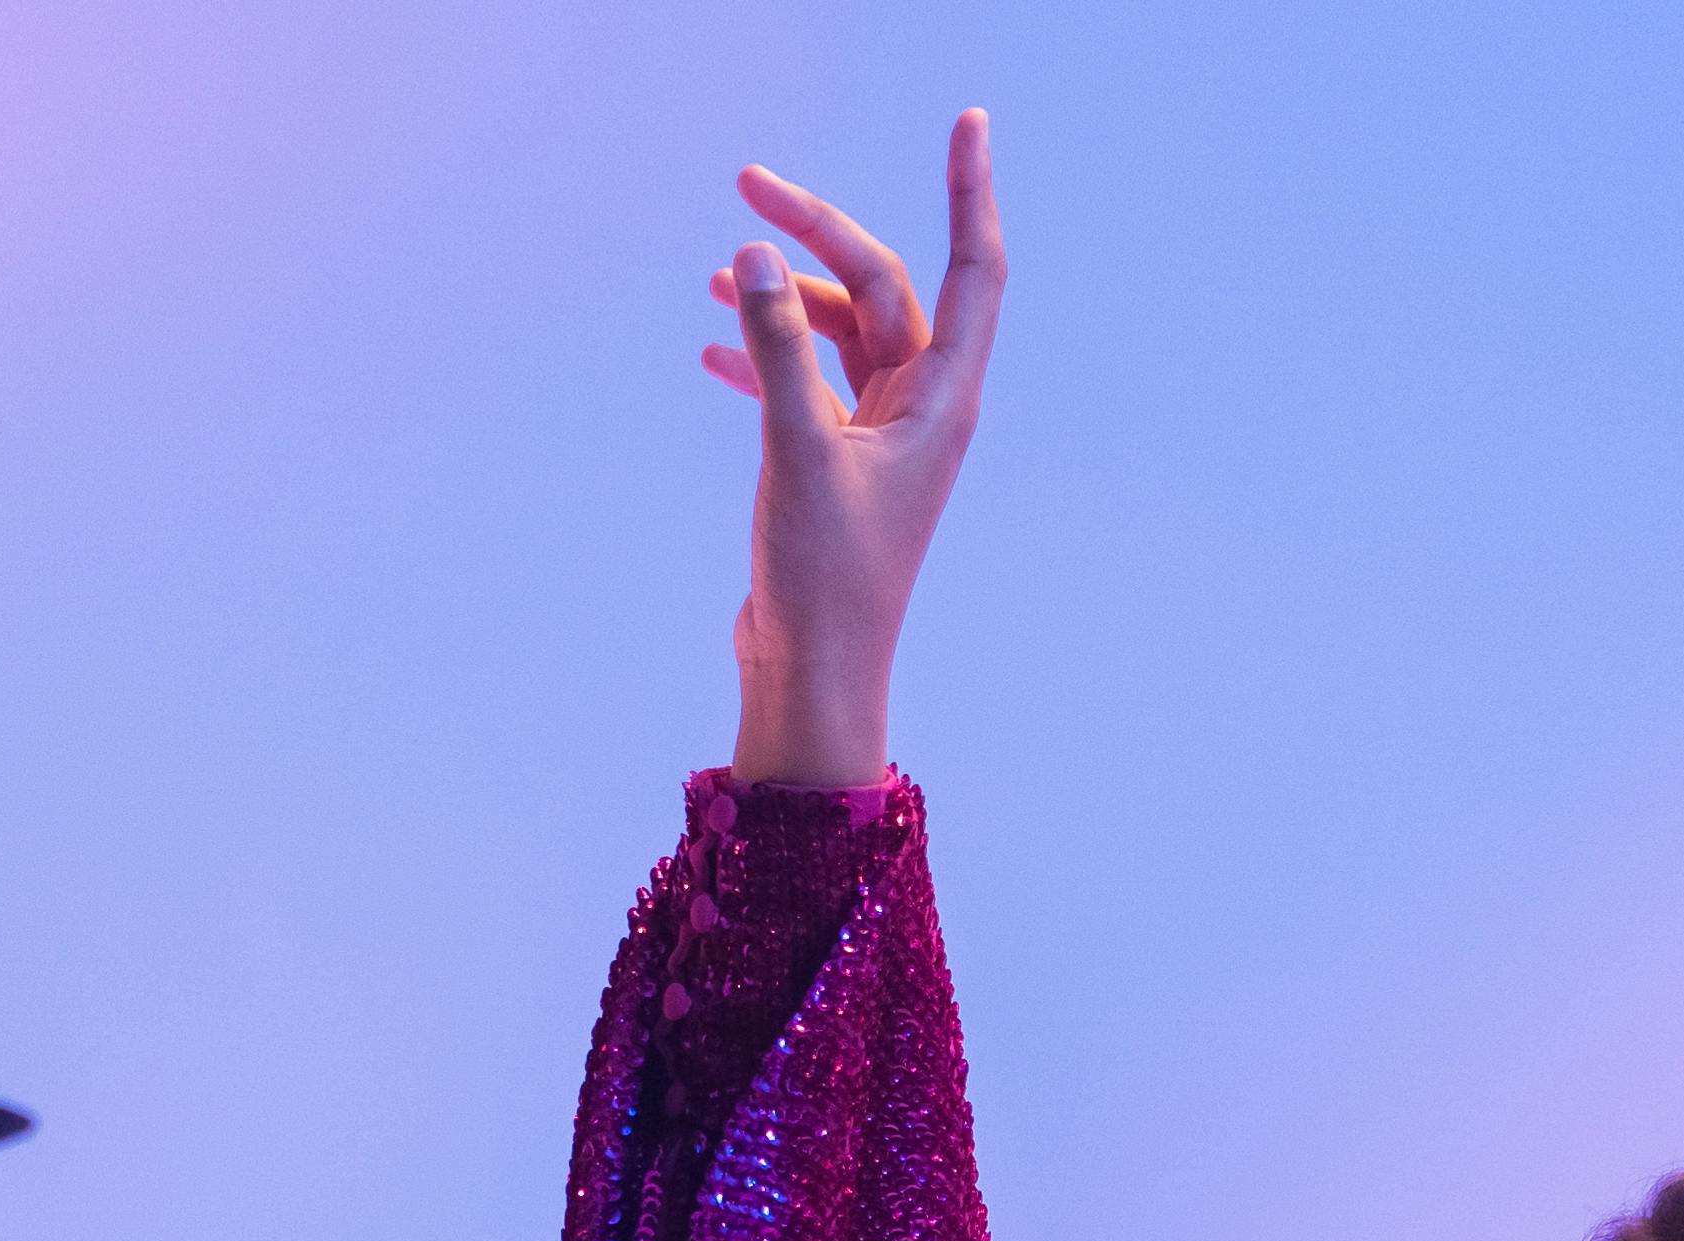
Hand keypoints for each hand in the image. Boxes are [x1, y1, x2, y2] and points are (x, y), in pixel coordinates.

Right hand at [706, 110, 1006, 786]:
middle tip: (746, 186)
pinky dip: (764, 359)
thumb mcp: (799, 450)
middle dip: (817, 233)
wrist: (814, 675)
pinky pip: (806, 385)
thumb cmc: (828, 578)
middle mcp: (922, 409)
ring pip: (838, 333)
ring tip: (716, 277)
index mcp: (943, 400)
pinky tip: (710, 353)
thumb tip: (756, 256)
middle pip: (879, 287)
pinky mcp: (838, 465)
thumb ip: (776, 350)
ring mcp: (880, 436)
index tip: (969, 123)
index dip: (971, 192)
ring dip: (782, 299)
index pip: (973, 267)